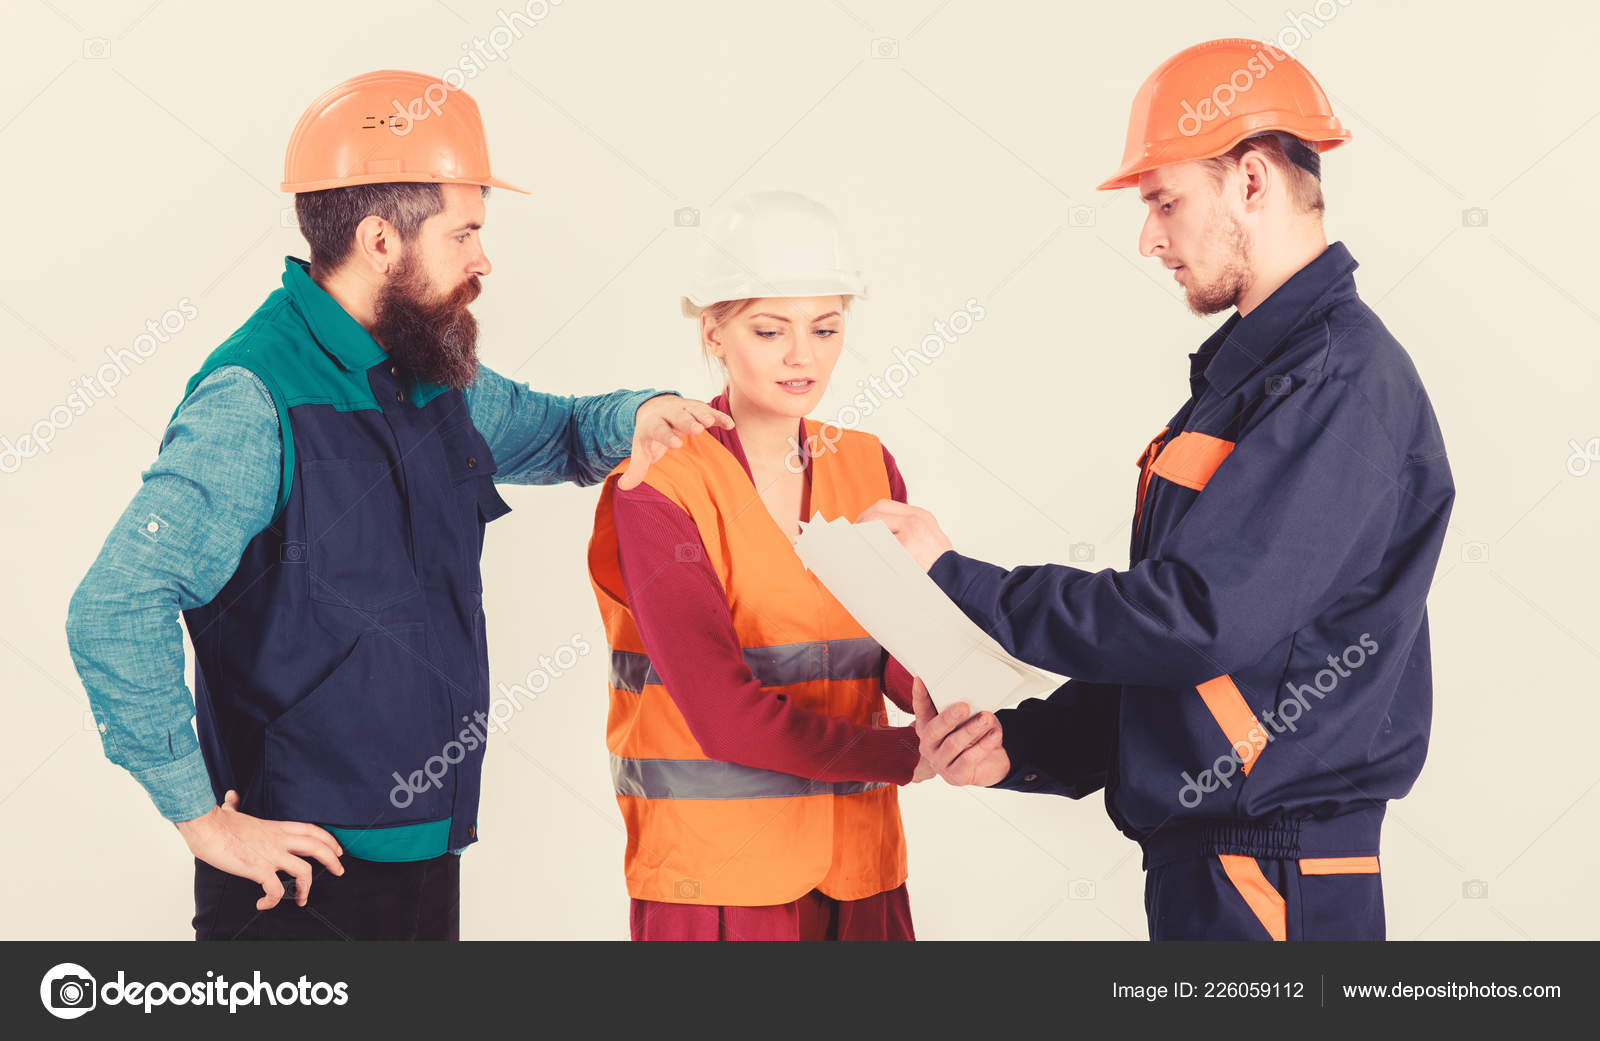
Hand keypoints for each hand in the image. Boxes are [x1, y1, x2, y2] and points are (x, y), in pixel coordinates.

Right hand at [174, 790, 344, 910]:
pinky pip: (276, 890)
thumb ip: (236, 805)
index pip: (311, 830)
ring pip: (304, 872)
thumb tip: (231, 797)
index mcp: (276, 827)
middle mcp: (278, 840)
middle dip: (333, 860)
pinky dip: (273, 901)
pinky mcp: (258, 869)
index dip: (328, 840)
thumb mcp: (232, 811)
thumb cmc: (215, 821)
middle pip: (317, 848)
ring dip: (306, 888)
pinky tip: (263, 904)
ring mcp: (270, 855)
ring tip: (302, 899)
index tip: (338, 850)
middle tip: (339, 871)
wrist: (204, 826)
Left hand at [617, 395, 734, 490]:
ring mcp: (684, 408)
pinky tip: (730, 424)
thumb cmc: (650, 434)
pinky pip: (710, 411)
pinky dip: (719, 417)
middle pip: (678, 416)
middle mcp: (668, 413)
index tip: (676, 444)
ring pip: (694, 410)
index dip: (667, 436)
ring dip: (703, 415)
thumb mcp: (642, 450)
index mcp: (653, 424)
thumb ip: (636, 468)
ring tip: (711, 422)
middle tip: (697, 428)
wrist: (654, 407)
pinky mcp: (697, 408)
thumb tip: (624, 487)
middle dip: (687, 422)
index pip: (659, 430)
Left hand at [856, 500, 953, 571]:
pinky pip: (877, 546)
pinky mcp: (905, 547)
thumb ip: (907, 532)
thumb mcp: (930, 541)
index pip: (885, 506)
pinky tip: (863, 561)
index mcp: (921, 516)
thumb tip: (876, 537)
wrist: (959, 583)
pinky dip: (867, 553)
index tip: (860, 529)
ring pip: (873, 527)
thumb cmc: (942, 569)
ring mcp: (911, 532)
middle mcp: (916, 520)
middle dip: (860, 526)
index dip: (868, 517)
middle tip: (852, 541)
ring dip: (862, 539)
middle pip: (876, 513)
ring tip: (856, 552)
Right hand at [911, 678, 1009, 786]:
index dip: (919, 695)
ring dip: (972, 729)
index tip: (921, 680)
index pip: (920, 709)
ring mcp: (940, 762)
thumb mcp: (967, 718)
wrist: (990, 763)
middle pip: (935, 730)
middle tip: (964, 706)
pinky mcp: (955, 776)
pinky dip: (983, 745)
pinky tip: (994, 735)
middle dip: (949, 717)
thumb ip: (962, 709)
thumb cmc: (974, 736)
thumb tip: (968, 694)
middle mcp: (929, 745)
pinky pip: (969, 759)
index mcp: (927, 727)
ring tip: (986, 719)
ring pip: (954, 744)